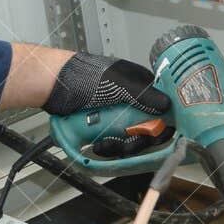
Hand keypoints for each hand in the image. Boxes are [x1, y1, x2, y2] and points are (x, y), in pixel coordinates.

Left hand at [43, 52, 173, 158]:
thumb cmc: (84, 76)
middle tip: (128, 145)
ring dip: (121, 146)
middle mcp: (132, 101)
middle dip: (139, 140)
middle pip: (147, 128)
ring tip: (106, 145)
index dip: (161, 124)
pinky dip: (109, 147)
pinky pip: (114, 141)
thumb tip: (168, 105)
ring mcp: (117, 115)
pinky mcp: (103, 126)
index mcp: (140, 86)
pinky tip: (98, 145)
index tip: (155, 137)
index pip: (162, 108)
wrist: (55, 86)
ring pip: (130, 138)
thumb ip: (144, 94)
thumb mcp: (118, 84)